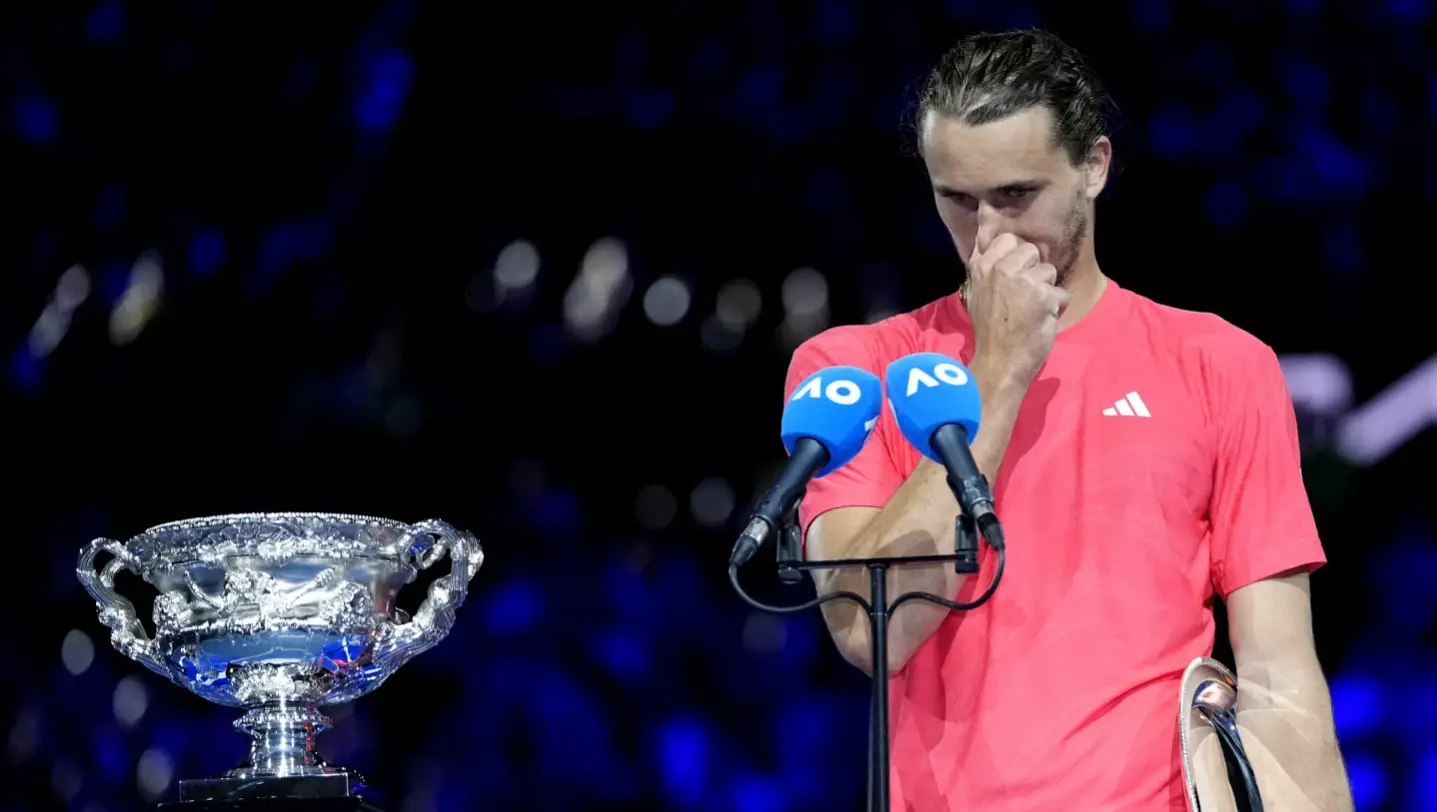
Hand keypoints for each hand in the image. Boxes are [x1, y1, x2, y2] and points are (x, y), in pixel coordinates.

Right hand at [965, 234, 1070, 386]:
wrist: (999, 362)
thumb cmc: (989, 331)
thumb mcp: (978, 293)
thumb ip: (989, 270)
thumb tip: (991, 242)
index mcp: (982, 267)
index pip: (1007, 239)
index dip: (1016, 255)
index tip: (1014, 272)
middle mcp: (1001, 268)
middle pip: (1030, 250)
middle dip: (1033, 269)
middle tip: (1024, 294)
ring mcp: (1023, 281)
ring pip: (1049, 270)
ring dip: (1046, 289)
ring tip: (1032, 309)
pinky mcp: (1044, 295)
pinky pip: (1061, 292)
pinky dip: (1057, 307)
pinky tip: (1042, 319)